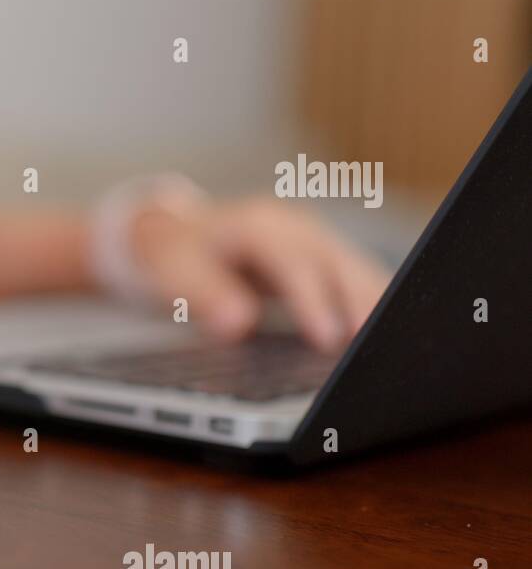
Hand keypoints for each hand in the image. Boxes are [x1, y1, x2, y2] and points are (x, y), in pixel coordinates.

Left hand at [127, 197, 390, 350]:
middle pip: (336, 262)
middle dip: (358, 301)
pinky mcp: (322, 260)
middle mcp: (293, 228)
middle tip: (373, 342)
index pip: (293, 262)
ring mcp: (312, 241)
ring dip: (374, 303)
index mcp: (258, 225)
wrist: (174, 236)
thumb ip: (204, 295)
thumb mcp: (173, 273)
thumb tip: (237, 323)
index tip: (326, 337)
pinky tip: (389, 330)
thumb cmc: (173, 256)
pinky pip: (354, 279)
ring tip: (396, 341)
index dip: (312, 299)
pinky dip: (370, 303)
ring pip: (354, 269)